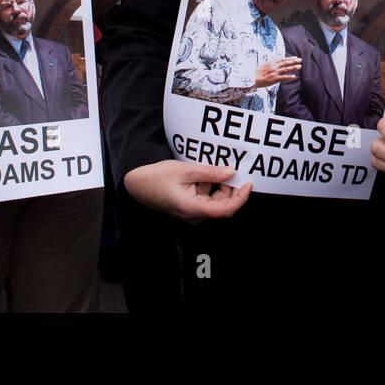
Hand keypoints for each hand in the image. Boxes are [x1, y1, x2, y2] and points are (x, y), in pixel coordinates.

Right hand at [123, 160, 250, 222]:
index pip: (225, 210)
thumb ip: (209, 172)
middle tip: (233, 169)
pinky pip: (206, 198)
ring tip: (216, 169)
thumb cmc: (156, 178)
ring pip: (215, 201)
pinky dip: (210, 186)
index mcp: (192, 209)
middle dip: (231, 189)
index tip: (248, 184)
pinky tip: (207, 173)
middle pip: (222, 206)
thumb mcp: (185, 170)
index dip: (240, 198)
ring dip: (220, 186)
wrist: (136, 183)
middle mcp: (194, 215)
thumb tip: (230, 173)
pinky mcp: (189, 206)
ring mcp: (191, 212)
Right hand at [254, 57, 300, 88]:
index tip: (295, 57)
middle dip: (294, 61)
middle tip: (300, 60)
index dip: (290, 58)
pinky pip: (283, 77)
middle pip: (286, 63)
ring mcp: (275, 72)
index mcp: (272, 62)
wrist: (252, 78)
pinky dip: (289, 77)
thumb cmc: (258, 72)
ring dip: (293, 68)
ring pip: (286, 69)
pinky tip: (294, 77)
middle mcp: (274, 66)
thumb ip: (271, 63)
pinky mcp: (274, 79)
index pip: (283, 59)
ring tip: (299, 67)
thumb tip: (274, 60)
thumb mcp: (264, 65)